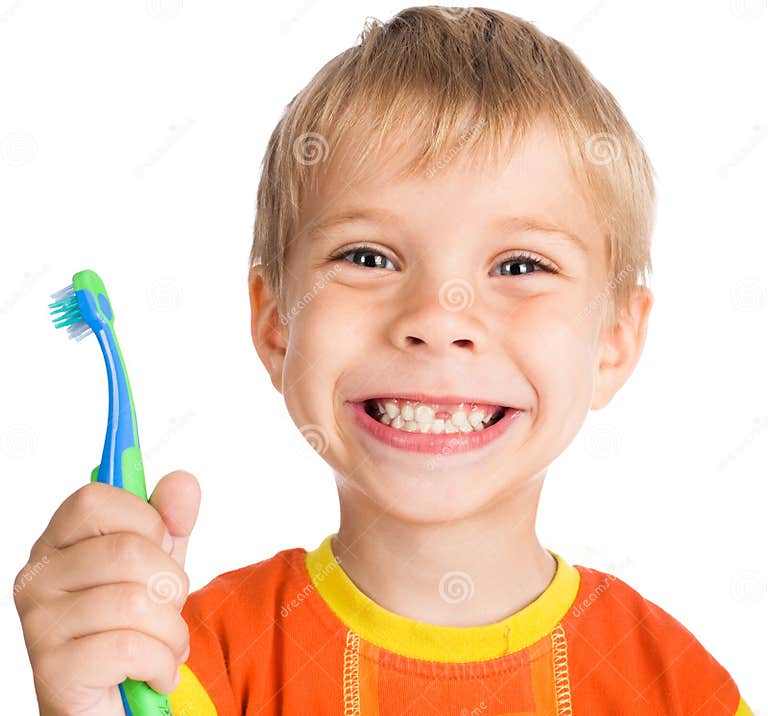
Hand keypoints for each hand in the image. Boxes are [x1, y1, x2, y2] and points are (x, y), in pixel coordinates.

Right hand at [13, 470, 200, 715]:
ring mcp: (39, 623)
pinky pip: (130, 649)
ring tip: (167, 644)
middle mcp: (38, 576)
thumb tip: (182, 482)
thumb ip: (171, 519)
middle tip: (168, 607)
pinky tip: (157, 672)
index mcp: (58, 541)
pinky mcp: (53, 670)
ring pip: (135, 602)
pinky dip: (161, 662)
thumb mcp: (160, 562)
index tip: (159, 546)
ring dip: (171, 630)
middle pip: (127, 551)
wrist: (114, 700)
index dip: (145, 520)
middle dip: (171, 582)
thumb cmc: (134, 623)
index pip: (94, 499)